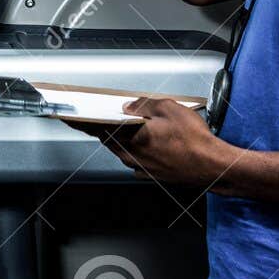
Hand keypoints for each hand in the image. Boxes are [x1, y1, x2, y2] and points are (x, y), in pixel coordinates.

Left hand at [65, 98, 230, 189]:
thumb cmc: (194, 141)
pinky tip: (151, 140)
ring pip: (123, 149)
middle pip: (109, 138)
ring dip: (123, 137)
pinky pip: (136, 158)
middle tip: (102, 115)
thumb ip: (144, 105)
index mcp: (131, 137)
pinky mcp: (151, 174)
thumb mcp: (168, 108)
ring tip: (136, 125)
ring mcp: (141, 167)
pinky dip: (138, 148)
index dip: (80, 121)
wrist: (212, 166)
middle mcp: (132, 155)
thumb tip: (130, 106)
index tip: (67, 116)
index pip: (97, 127)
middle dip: (105, 126)